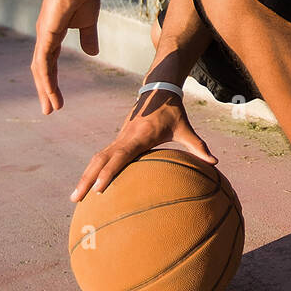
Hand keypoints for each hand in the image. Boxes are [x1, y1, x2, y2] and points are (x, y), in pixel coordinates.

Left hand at [31, 0, 100, 114]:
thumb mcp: (88, 21)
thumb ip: (88, 37)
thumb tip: (91, 53)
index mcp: (52, 33)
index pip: (49, 62)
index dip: (52, 80)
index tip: (57, 97)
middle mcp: (44, 35)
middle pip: (41, 68)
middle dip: (45, 90)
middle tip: (49, 109)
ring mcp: (43, 34)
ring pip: (41, 69)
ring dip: (45, 89)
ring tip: (51, 107)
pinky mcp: (47, 33)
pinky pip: (44, 61)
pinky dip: (46, 78)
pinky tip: (49, 91)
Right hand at [70, 89, 216, 201]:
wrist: (157, 91)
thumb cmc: (173, 111)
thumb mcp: (185, 128)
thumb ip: (198, 146)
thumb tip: (214, 162)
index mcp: (140, 136)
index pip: (121, 156)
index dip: (109, 171)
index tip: (98, 188)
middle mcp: (125, 137)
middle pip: (100, 159)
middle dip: (87, 179)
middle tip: (76, 199)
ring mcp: (119, 138)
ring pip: (97, 158)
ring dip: (85, 176)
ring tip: (75, 197)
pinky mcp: (118, 139)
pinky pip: (102, 156)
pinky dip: (92, 170)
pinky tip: (87, 185)